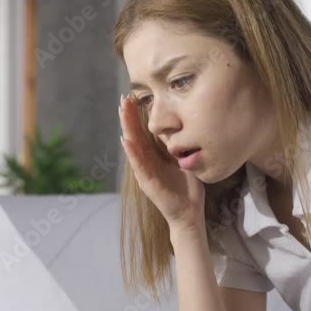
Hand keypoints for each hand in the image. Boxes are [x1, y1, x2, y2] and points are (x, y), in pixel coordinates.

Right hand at [119, 94, 204, 230]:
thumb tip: (175, 125)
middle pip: (134, 135)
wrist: (189, 212)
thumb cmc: (187, 187)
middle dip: (128, 117)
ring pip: (133, 147)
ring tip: (121, 113)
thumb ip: (175, 145)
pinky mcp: (148, 183)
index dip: (136, 116)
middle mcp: (145, 163)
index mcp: (153, 156)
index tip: (131, 98)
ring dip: (127, 129)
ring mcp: (145, 173)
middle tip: (122, 99)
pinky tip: (127, 141)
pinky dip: (132, 153)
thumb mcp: (182, 160)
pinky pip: (139, 165)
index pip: (142, 132)